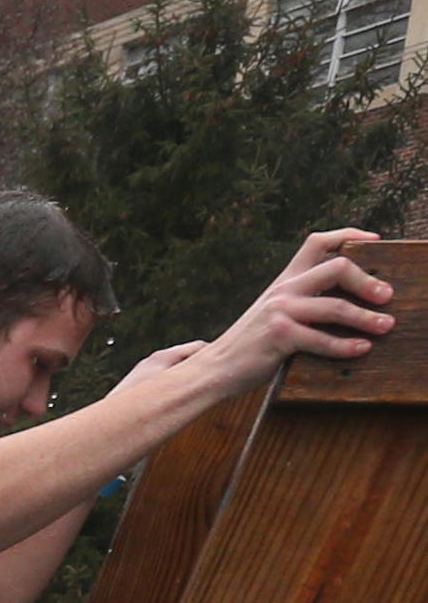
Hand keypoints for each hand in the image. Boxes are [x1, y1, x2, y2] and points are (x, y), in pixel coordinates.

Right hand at [208, 228, 396, 384]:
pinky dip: (345, 346)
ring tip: (385, 325)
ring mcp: (280, 312)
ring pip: (335, 306)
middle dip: (367, 281)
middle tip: (386, 296)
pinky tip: (360, 349)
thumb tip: (348, 302)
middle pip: (337, 267)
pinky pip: (321, 340)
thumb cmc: (251, 344)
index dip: (349, 235)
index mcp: (284, 281)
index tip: (375, 241)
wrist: (215, 367)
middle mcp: (283, 290)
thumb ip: (302, 301)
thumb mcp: (274, 312)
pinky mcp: (279, 337)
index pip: (318, 242)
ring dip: (366, 318)